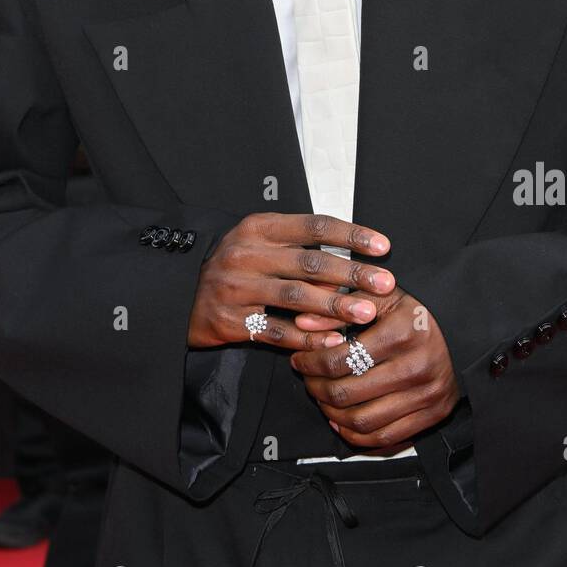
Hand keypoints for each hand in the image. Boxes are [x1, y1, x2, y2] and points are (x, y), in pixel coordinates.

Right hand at [187, 212, 394, 349]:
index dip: (351, 235)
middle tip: (386, 283)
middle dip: (352, 273)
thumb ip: (298, 245)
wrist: (181, 295)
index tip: (382, 246)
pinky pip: (277, 331)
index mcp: (258, 227)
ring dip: (336, 305)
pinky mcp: (229, 321)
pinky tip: (333, 340)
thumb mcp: (259, 242)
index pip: (313, 225)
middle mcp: (246, 253)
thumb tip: (353, 255)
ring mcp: (236, 288)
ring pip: (296, 296)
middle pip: (309, 262)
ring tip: (367, 313)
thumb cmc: (236, 267)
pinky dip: (308, 336)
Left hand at [290, 288, 460, 451]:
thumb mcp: (381, 297)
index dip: (311, 363)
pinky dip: (357, 435)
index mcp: (401, 334)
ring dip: (332, 415)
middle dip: (316, 389)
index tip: (300, 359)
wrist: (464, 332)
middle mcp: (415, 368)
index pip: (339, 360)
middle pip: (347, 394)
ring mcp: (426, 395)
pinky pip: (385, 439)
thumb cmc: (416, 313)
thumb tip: (302, 323)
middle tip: (308, 380)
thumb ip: (341, 307)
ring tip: (323, 399)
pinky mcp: (433, 415)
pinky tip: (343, 420)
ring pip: (362, 422)